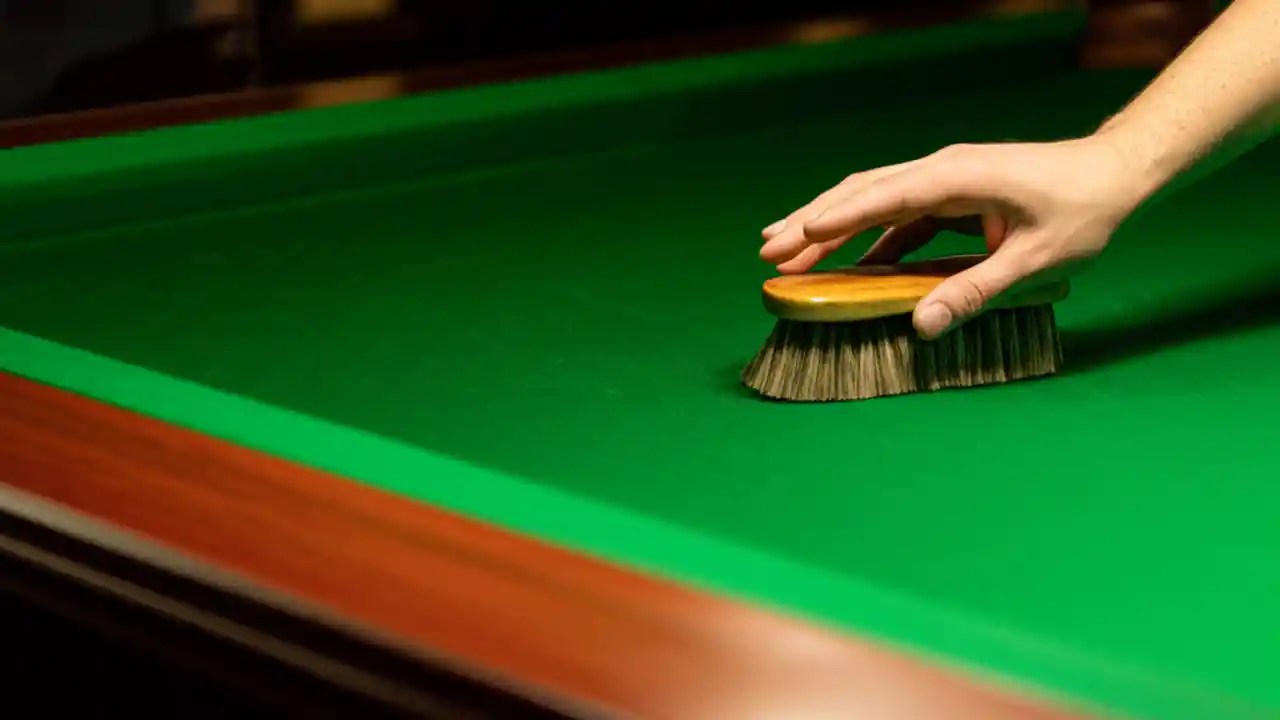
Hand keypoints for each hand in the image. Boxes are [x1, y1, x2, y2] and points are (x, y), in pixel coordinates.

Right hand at [758, 137, 1150, 338]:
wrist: (1115, 172)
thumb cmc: (1083, 210)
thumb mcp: (1035, 258)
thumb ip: (975, 290)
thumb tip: (921, 326)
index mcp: (956, 177)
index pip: (883, 197)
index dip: (838, 219)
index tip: (796, 238)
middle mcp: (940, 170)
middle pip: (861, 193)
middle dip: (811, 222)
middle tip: (766, 253)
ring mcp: (942, 179)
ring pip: (871, 199)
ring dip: (828, 224)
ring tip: (784, 249)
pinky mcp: (948, 193)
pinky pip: (894, 212)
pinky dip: (864, 234)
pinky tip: (845, 259)